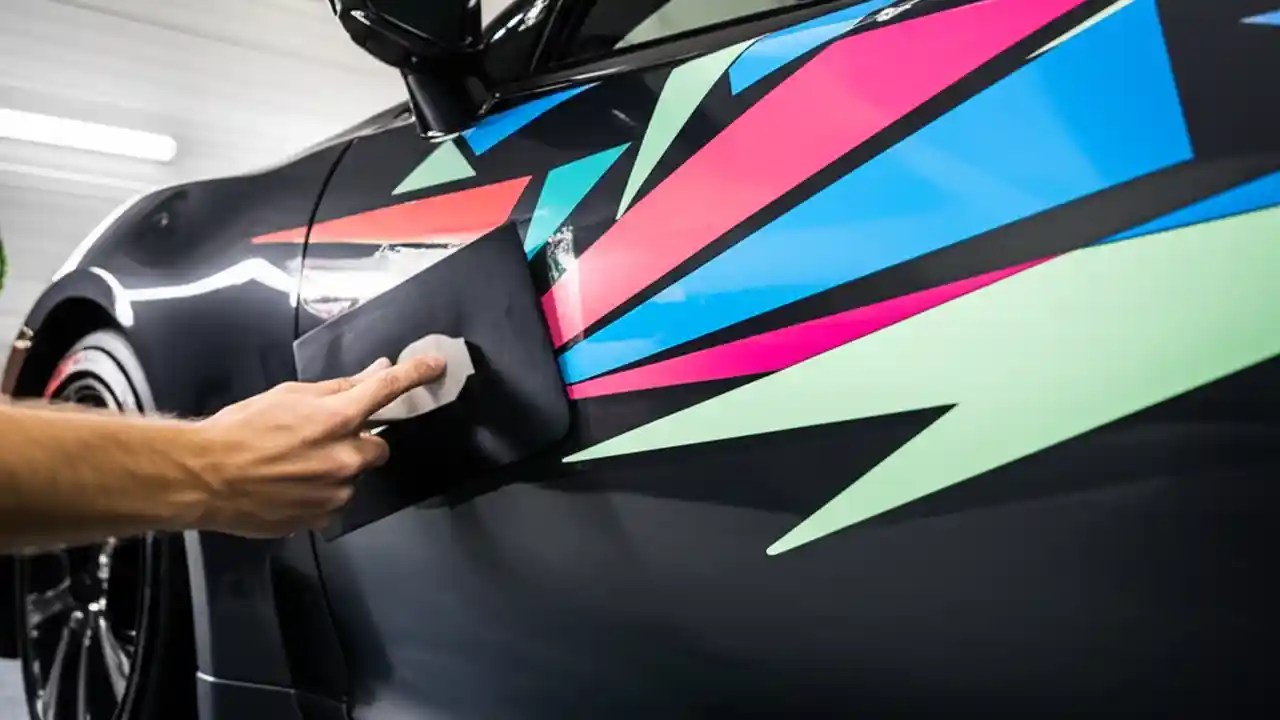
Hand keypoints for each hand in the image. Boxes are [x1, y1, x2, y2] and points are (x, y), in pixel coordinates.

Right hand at [188, 355, 444, 536]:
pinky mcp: (322, 517)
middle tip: (324, 438)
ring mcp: (336, 492)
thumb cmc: (242, 428)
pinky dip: (320, 494)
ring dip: (337, 470)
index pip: (388, 390)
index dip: (416, 374)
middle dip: (360, 441)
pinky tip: (290, 487)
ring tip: (295, 466)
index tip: (437, 365)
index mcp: (337, 419)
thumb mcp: (289, 396)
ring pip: (354, 476)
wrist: (203, 476)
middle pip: (378, 446)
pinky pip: (334, 502)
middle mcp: (345, 457)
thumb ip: (339, 388)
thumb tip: (378, 370)